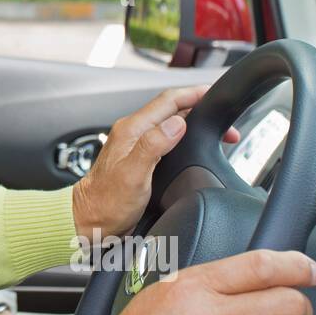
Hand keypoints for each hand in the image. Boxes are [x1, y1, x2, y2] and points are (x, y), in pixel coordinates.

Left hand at [72, 84, 240, 238]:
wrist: (90, 221)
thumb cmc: (106, 202)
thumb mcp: (132, 175)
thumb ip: (153, 146)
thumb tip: (177, 124)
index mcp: (131, 130)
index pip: (167, 101)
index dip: (193, 93)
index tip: (215, 93)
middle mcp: (133, 132)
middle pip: (171, 109)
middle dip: (200, 108)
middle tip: (225, 123)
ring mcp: (136, 144)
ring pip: (170, 123)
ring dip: (194, 122)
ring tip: (216, 132)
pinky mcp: (140, 157)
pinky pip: (166, 137)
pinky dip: (184, 136)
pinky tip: (193, 145)